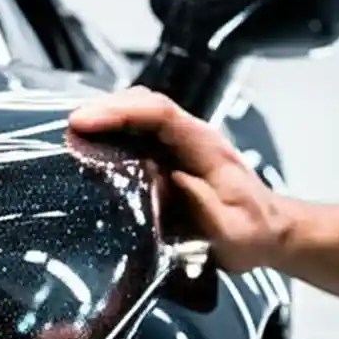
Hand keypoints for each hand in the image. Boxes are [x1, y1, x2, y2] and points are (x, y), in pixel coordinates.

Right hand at [68, 86, 299, 272]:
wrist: (269, 235)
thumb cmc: (252, 234)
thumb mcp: (234, 232)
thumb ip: (206, 207)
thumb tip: (170, 180)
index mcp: (206, 147)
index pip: (159, 113)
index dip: (120, 112)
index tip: (85, 121)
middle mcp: (190, 137)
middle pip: (143, 104)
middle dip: (105, 109)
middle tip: (70, 126)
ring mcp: (178, 146)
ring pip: (137, 115)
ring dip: (105, 118)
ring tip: (73, 133)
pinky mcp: (168, 159)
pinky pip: (136, 136)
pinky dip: (111, 135)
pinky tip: (91, 147)